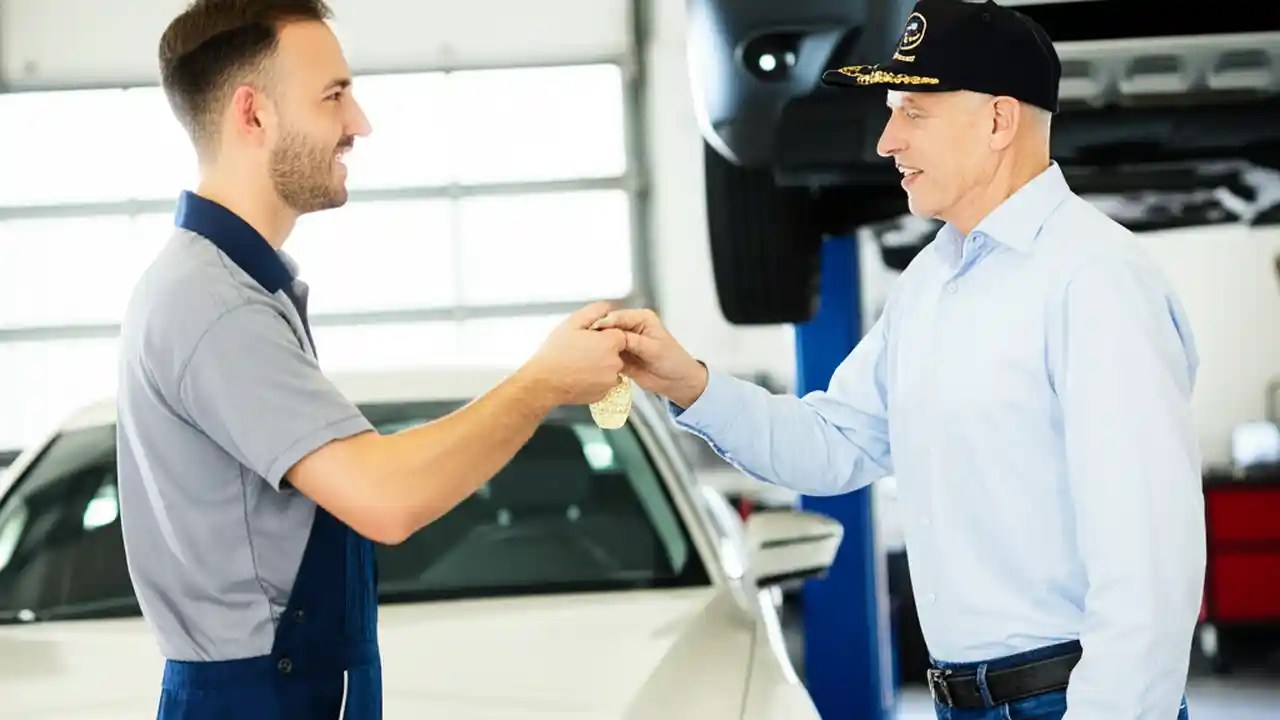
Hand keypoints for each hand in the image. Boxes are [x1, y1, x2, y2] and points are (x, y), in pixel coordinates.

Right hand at [519, 301, 627, 406]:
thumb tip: (607, 308)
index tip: (591, 339)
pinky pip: (604, 383)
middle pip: (616, 352)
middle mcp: (614, 362)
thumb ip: (594, 312)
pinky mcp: (603, 394)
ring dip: (600, 365)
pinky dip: (596, 380)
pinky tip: (580, 376)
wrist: (544, 382)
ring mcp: (610, 380)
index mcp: (610, 343)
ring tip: (579, 364)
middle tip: (582, 351)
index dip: (605, 336)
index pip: (619, 335)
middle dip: (603, 350)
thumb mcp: (572, 324)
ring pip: (610, 368)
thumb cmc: (555, 353)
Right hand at [590, 308, 707, 407]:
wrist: (678, 382)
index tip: (592, 330)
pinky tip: (593, 363)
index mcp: (641, 319)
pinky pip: (608, 356)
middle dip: (598, 335)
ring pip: (607, 342)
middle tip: (585, 342)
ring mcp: (625, 344)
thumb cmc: (673, 361)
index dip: (605, 323)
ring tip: (586, 353)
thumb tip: (611, 336)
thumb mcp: (652, 348)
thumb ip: (632, 341)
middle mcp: (631, 328)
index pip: (618, 317)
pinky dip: (602, 359)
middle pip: (609, 328)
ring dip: (598, 348)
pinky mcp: (622, 358)